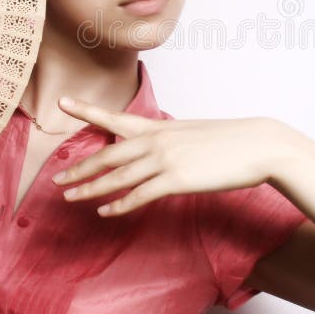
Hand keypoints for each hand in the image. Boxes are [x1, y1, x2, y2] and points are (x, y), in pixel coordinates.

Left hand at [51, 97, 298, 215]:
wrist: (257, 145)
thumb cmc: (229, 141)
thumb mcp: (192, 133)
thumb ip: (169, 141)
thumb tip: (156, 152)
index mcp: (160, 127)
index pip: (115, 118)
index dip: (87, 111)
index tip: (63, 102)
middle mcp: (157, 140)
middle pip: (108, 155)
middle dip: (80, 169)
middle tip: (57, 180)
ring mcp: (165, 160)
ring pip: (118, 176)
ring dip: (91, 189)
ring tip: (70, 198)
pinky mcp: (176, 179)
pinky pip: (140, 195)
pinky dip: (120, 204)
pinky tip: (105, 211)